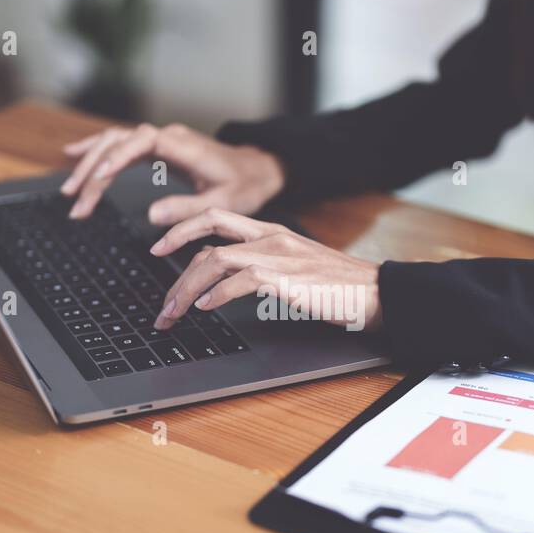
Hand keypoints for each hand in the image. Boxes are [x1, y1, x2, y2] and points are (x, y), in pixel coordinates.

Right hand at [60, 122, 284, 223]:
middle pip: (119, 141)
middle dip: (93, 169)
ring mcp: (159, 140)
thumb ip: (188, 209)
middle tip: (75, 200)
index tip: (100, 175)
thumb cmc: (242, 186)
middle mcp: (167, 137)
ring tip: (70, 191)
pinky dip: (96, 152)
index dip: (119, 155)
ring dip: (89, 164)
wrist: (256, 169)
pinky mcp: (155, 148)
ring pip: (114, 142)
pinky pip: (119, 145)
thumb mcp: (221, 204)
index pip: (142, 140)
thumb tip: (153, 216)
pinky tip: (73, 157)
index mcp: (183, 146)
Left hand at [149, 208, 382, 332]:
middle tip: (162, 303)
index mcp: (271, 232)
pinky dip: (217, 295)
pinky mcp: (287, 279)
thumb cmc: (338, 287)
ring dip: (187, 289)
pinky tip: (206, 308)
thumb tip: (224, 284)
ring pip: (216, 260)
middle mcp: (271, 239)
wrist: (375, 293)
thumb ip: (260, 269)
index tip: (158, 248)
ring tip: (174, 312)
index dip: (181, 230)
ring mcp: (279, 257)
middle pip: (207, 241)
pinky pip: (241, 280)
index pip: (215, 219)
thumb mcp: (293, 270)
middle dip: (175, 271)